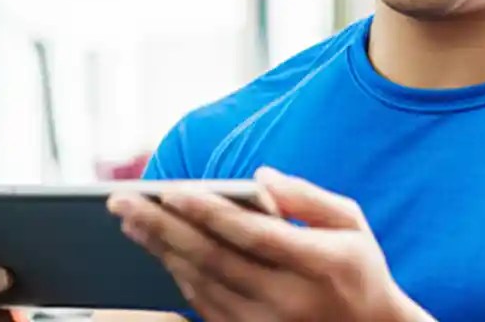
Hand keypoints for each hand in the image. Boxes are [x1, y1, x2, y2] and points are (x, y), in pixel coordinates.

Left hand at [108, 168, 432, 321]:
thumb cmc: (357, 269)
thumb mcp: (351, 222)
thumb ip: (308, 195)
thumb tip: (261, 178)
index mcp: (318, 263)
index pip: (253, 235)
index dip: (210, 212)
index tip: (172, 190)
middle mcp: (289, 299)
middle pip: (215, 259)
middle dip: (164, 227)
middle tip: (126, 202)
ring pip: (202, 285)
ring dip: (162, 251)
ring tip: (132, 222)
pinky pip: (206, 307)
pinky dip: (178, 277)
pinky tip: (160, 252)